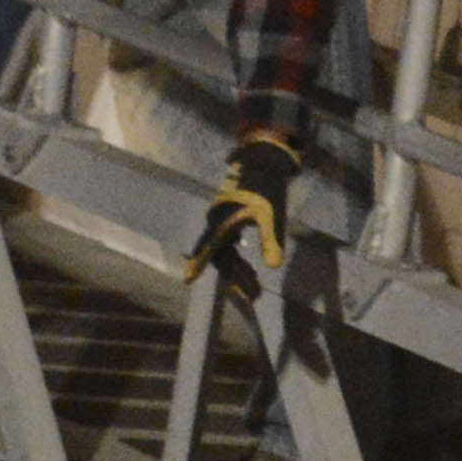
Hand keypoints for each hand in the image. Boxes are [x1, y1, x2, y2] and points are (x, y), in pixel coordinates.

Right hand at [187, 133, 299, 294]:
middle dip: (236, 278)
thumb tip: (274, 266)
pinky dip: (239, 260)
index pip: (210, 250)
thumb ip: (270, 240)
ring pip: (227, 253)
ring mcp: (223, 222)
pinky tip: (249, 270)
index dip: (198, 264)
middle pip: (222, 257)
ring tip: (256, 288)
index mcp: (223, 222)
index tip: (188, 280)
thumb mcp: (270, 215)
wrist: (263, 164)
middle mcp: (218, 223)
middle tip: (253, 296)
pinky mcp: (230, 220)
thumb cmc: (265, 188)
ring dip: (239, 271)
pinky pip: (229, 246)